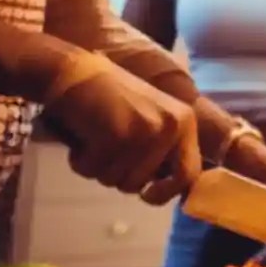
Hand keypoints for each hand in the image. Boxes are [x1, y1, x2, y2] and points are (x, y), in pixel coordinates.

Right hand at [42, 52, 198, 204]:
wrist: (75, 71)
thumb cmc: (109, 98)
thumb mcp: (150, 120)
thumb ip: (162, 151)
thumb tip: (162, 190)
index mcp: (185, 122)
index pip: (190, 174)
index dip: (168, 193)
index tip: (147, 196)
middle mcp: (172, 126)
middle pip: (144, 183)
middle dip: (119, 177)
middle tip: (106, 152)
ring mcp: (146, 130)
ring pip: (116, 180)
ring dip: (97, 167)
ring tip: (94, 138)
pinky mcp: (116, 135)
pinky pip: (93, 170)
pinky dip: (80, 161)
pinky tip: (81, 137)